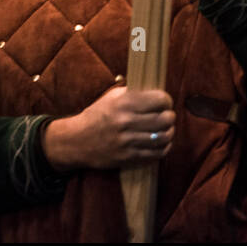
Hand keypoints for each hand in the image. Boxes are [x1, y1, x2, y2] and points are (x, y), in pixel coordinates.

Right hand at [42, 85, 174, 170]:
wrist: (76, 141)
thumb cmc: (97, 115)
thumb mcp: (112, 97)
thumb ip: (134, 92)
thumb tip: (157, 88)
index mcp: (124, 103)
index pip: (160, 100)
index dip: (167, 100)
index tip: (165, 102)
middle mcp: (126, 121)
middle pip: (165, 119)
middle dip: (170, 117)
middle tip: (168, 116)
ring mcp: (127, 141)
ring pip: (163, 137)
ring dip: (170, 132)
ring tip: (167, 129)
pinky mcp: (127, 157)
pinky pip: (156, 154)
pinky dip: (164, 147)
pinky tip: (162, 142)